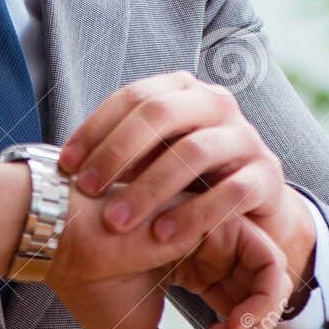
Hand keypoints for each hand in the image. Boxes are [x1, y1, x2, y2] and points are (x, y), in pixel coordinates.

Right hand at [42, 183, 292, 328]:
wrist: (66, 249)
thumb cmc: (92, 286)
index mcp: (192, 269)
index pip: (237, 312)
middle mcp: (209, 251)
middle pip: (257, 300)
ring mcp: (216, 234)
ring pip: (269, 282)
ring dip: (258, 323)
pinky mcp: (220, 222)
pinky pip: (268, 264)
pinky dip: (262, 300)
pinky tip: (231, 325)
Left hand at [57, 71, 316, 301]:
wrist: (252, 206)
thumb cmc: (186, 178)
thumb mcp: (151, 156)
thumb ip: (120, 150)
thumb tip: (61, 162)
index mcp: (181, 90)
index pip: (132, 98)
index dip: (95, 129)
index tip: (65, 166)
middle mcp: (215, 103)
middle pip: (159, 116)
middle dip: (117, 154)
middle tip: (86, 191)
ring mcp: (245, 136)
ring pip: (193, 152)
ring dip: (149, 189)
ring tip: (117, 222)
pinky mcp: (267, 175)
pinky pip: (231, 192)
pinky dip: (194, 215)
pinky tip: (164, 238)